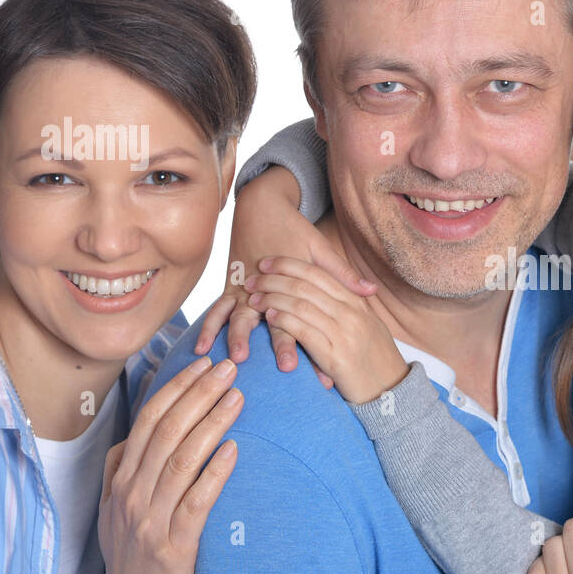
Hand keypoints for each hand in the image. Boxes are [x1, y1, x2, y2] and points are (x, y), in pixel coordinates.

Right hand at [98, 355, 242, 573]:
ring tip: (238, 397)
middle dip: (199, 393)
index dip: (176, 388)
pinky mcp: (174, 546)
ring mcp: (150, 520)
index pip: (148, 420)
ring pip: (181, 459)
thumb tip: (137, 432)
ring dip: (212, 423)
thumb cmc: (132, 555)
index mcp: (120, 480)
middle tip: (229, 368)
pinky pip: (196, 502)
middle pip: (167, 431)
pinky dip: (214, 472)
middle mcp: (131, 494)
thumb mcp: (115, 509)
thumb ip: (122, 470)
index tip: (203, 362)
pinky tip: (234, 450)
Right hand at [194, 165, 374, 383]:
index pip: (300, 315)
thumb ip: (343, 274)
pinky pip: (217, 309)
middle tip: (285, 368)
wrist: (260, 206)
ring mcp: (242, 287)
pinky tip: (201, 349)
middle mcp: (264, 286)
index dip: (309, 339)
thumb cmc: (293, 230)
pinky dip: (209, 327)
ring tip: (236, 362)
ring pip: (238, 316)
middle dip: (277, 343)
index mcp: (289, 281)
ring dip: (236, 338)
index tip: (319, 366)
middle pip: (270, 318)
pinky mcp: (229, 287)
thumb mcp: (320, 249)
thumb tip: (371, 292)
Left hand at [247, 255, 408, 403]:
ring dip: (273, 299)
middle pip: (306, 286)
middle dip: (275, 279)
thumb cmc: (377, 359)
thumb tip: (336, 292)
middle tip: (252, 279)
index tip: (267, 262)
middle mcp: (351, 314)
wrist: (392, 391)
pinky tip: (270, 318)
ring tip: (254, 298)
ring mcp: (344, 334)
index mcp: (356, 304)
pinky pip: (305, 332)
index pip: (319, 274)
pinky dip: (285, 321)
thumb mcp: (368, 326)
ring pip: (302, 306)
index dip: (289, 265)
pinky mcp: (335, 357)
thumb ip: (352, 307)